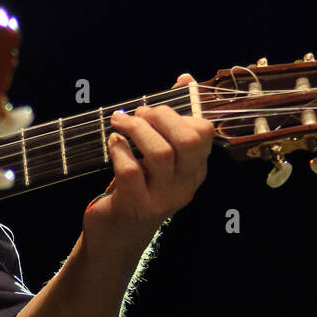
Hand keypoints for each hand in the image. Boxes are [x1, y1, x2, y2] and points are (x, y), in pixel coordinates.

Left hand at [83, 73, 214, 254]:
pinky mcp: (136, 206)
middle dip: (160, 116)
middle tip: (137, 114)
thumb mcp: (156, 157)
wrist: (116, 236)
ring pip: (160, 153)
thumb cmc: (136, 189)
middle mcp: (185, 184)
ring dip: (136, 129)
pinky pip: (131, 170)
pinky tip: (112, 144)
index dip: (180, 111)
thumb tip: (185, 80)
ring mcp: (163, 198)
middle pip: (188, 140)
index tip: (154, 106)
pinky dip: (119, 150)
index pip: (204, 132)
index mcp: (195, 170)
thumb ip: (169, 121)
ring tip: (119, 123)